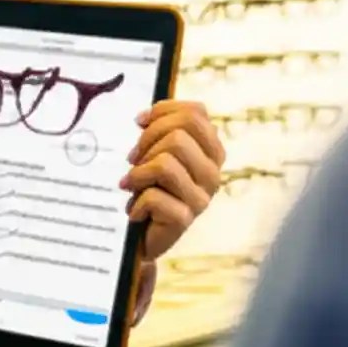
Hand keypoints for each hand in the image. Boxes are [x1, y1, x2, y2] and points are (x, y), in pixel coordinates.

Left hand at [121, 100, 224, 260]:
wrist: (147, 234)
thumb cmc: (153, 187)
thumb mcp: (158, 151)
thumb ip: (160, 129)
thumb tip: (142, 118)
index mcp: (213, 151)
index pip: (195, 114)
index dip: (162, 112)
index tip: (140, 123)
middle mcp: (213, 173)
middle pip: (179, 136)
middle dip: (146, 143)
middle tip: (134, 160)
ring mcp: (202, 198)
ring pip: (165, 164)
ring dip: (138, 174)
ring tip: (133, 185)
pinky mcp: (185, 219)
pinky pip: (153, 196)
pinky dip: (136, 203)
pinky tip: (136, 211)